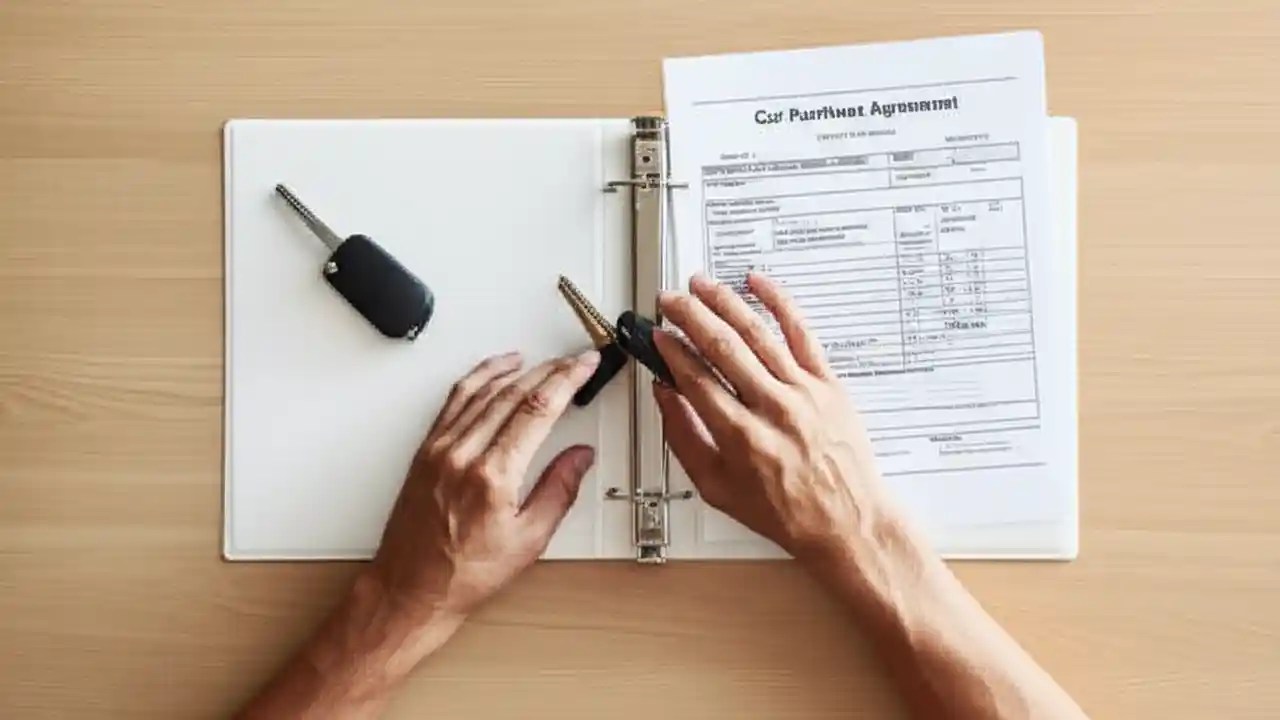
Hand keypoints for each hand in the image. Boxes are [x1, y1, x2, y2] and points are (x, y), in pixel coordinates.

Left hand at [369, 349, 600, 622]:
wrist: (411, 590)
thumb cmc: (463, 575)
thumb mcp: (528, 540)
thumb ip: (558, 490)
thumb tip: (580, 456)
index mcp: (492, 477)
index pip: (538, 410)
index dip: (567, 380)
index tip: (584, 366)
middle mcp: (462, 456)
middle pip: (513, 393)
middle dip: (549, 371)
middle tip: (573, 361)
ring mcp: (439, 450)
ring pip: (483, 391)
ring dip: (516, 370)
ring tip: (541, 360)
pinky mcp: (425, 452)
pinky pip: (454, 401)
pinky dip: (478, 379)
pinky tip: (494, 373)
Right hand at [653, 272, 903, 565]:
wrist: (846, 521)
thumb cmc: (787, 512)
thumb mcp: (717, 488)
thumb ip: (685, 438)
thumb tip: (665, 397)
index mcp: (741, 436)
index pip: (695, 377)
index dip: (671, 351)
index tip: (658, 337)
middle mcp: (772, 408)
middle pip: (721, 346)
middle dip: (689, 316)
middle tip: (670, 301)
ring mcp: (803, 391)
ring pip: (757, 332)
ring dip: (724, 301)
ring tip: (701, 285)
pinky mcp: (828, 383)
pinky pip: (802, 332)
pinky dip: (780, 302)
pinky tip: (759, 282)